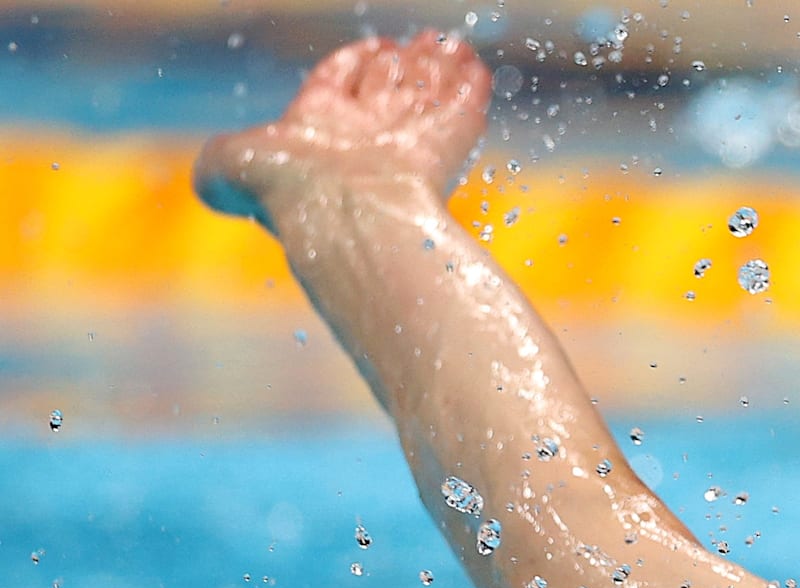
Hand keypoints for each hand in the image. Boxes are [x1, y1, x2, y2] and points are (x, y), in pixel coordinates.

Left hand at [195, 31, 491, 225]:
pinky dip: (469, 85)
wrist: (345, 213)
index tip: (375, 47)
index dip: (355, 62)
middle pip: (388, 85)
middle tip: (422, 44)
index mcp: (320, 126)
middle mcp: (366, 133)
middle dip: (404, 64)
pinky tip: (472, 65)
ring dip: (438, 68)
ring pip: (426, 92)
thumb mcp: (229, 164)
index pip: (341, 83)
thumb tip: (208, 185)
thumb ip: (216, 169)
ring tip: (450, 46)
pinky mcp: (447, 143)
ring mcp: (410, 140)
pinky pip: (462, 107)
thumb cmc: (287, 189)